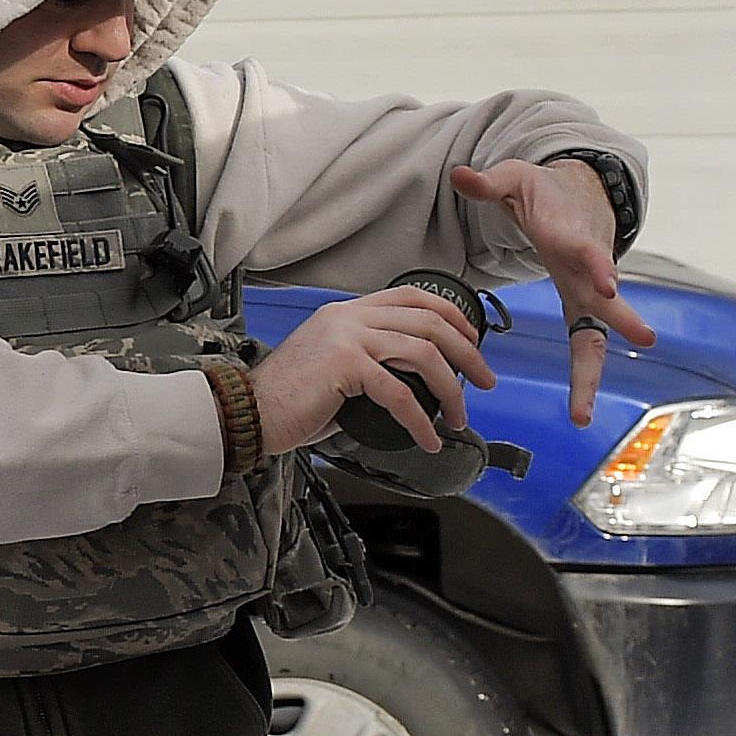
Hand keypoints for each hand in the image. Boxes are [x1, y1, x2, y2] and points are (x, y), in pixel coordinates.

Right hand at [249, 283, 490, 454]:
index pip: (413, 296)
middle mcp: (349, 316)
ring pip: (423, 353)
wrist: (249, 412)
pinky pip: (400, 393)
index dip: (452, 316)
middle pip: (429, 322)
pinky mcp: (345, 365)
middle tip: (485, 381)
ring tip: (460, 418)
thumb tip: (414, 383)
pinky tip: (428, 439)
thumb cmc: (290, 401)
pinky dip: (422, 421)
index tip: (473, 342)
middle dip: (467, 353)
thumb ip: (370, 361)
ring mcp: (347, 337)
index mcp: (348, 311)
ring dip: (452, 389)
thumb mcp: (335, 366)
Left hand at [446, 160, 659, 424]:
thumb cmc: (545, 192)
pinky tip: (579, 409)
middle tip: (646, 337)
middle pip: (607, 300)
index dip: (598, 265)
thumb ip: (488, 183)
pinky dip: (583, 375)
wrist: (580, 194)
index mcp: (571, 238)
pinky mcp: (583, 305)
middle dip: (624, 319)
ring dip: (590, 374)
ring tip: (583, 412)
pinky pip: (585, 343)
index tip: (609, 283)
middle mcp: (588, 270)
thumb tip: (459, 174)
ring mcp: (588, 291)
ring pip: (595, 336)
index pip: (589, 251)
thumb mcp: (514, 179)